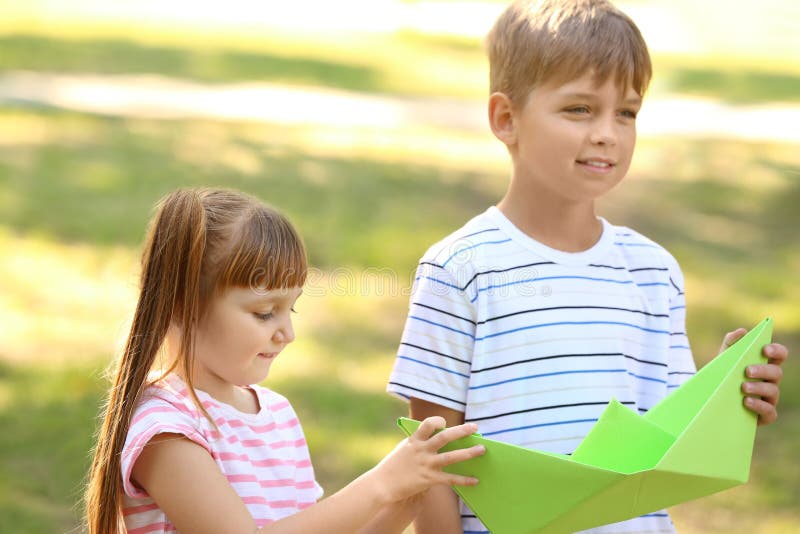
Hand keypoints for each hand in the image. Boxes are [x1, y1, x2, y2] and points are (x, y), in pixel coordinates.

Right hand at [369, 416, 484, 503]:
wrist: (381, 485)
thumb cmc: (393, 466)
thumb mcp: (404, 449)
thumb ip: (419, 443)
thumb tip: (439, 440)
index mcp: (414, 440)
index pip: (428, 424)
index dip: (438, 421)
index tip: (445, 422)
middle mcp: (421, 450)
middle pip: (445, 437)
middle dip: (462, 431)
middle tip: (475, 427)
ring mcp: (425, 465)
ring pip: (451, 457)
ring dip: (469, 453)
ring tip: (482, 449)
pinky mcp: (428, 479)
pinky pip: (450, 479)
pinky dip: (464, 480)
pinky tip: (475, 480)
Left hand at [721, 329, 787, 425]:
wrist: (711, 401)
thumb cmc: (722, 376)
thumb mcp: (723, 358)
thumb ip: (730, 342)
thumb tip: (742, 331)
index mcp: (764, 364)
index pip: (779, 355)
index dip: (776, 350)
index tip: (764, 349)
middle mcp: (770, 381)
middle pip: (776, 372)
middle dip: (763, 370)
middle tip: (747, 371)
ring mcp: (769, 398)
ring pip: (773, 391)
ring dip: (759, 388)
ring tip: (743, 387)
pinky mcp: (764, 415)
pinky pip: (770, 412)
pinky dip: (759, 406)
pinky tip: (746, 402)